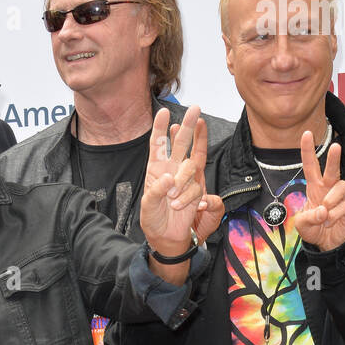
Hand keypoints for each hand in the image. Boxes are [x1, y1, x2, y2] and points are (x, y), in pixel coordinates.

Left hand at [140, 106, 221, 254]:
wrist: (165, 237)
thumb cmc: (152, 219)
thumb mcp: (148, 206)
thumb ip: (155, 191)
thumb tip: (169, 178)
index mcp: (155, 169)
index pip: (158, 144)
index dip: (160, 128)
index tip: (164, 112)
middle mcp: (171, 169)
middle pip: (181, 142)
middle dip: (187, 125)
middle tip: (196, 108)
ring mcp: (185, 178)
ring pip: (191, 164)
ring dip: (182, 179)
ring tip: (172, 197)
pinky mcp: (196, 190)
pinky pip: (196, 186)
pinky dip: (188, 196)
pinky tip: (179, 205)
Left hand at [293, 133, 344, 250]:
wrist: (326, 245)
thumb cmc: (313, 229)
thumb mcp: (302, 225)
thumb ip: (308, 217)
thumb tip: (323, 210)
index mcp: (314, 187)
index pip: (310, 166)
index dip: (308, 151)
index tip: (306, 134)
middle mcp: (328, 188)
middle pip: (332, 169)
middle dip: (334, 158)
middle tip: (336, 147)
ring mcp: (340, 197)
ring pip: (341, 188)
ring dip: (331, 201)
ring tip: (325, 214)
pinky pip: (343, 206)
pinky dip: (334, 216)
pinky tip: (330, 223)